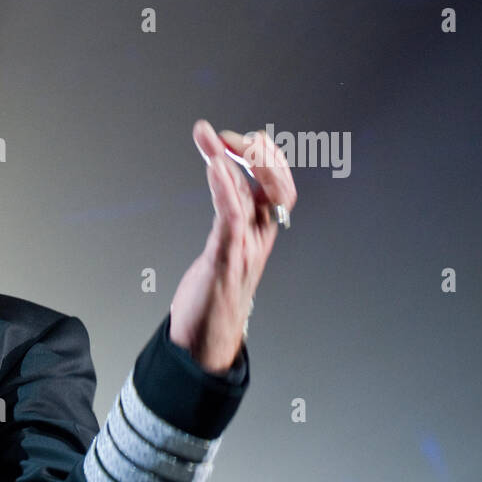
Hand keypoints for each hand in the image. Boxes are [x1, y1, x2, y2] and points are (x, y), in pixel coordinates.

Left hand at [168, 120, 297, 371]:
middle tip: (228, 135)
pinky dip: (224, 187)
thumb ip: (229, 223)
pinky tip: (212, 164)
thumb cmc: (210, 301)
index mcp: (259, 235)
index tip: (236, 138)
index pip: (277, 187)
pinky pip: (230, 217)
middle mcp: (258, 239)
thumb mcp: (224, 253)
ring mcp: (244, 250)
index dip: (265, 158)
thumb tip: (225, 191)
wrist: (203, 347)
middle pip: (278, 186)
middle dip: (259, 154)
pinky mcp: (224, 261)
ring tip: (214, 137)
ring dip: (234, 160)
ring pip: (255, 197)